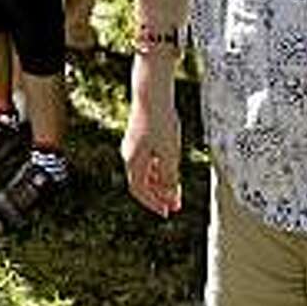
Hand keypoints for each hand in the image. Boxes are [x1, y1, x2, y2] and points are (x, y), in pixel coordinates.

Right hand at [122, 81, 182, 216]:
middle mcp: (129, 155)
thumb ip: (169, 177)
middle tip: (175, 205)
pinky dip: (158, 169)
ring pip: (145, 171)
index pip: (140, 191)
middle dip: (159, 195)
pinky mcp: (140, 135)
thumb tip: (170, 197)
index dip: (153, 203)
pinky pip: (147, 159)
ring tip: (177, 190)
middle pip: (142, 182)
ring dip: (160, 183)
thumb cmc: (161, 122)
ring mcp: (133, 145)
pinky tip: (171, 168)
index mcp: (133, 162)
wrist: (151, 93)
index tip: (167, 212)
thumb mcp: (169, 153)